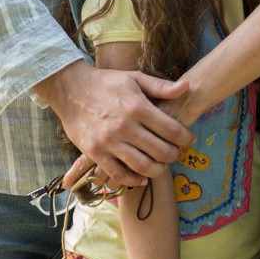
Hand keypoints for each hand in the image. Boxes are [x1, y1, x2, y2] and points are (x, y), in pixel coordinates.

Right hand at [35, 59, 191, 185]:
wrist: (70, 89)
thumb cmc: (106, 83)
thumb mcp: (134, 78)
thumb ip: (161, 86)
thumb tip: (187, 86)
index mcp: (137, 107)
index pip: (171, 130)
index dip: (185, 138)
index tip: (188, 139)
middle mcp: (124, 126)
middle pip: (161, 151)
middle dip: (174, 155)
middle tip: (175, 153)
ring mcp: (108, 142)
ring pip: (143, 166)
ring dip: (158, 170)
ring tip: (160, 165)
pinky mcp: (94, 153)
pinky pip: (119, 174)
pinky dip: (134, 180)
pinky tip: (142, 177)